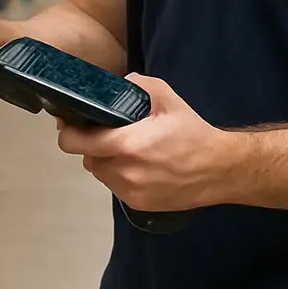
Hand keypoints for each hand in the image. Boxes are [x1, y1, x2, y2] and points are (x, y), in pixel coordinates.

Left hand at [56, 75, 241, 212]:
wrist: (220, 169)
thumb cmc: (193, 132)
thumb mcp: (168, 98)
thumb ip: (139, 85)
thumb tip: (119, 84)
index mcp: (128, 144)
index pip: (77, 143)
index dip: (68, 132)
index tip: (69, 122)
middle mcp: (125, 172)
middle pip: (87, 157)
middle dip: (91, 144)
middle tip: (104, 131)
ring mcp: (131, 192)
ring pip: (100, 173)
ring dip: (104, 160)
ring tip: (123, 148)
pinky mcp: (138, 204)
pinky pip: (114, 187)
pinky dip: (117, 174)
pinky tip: (135, 164)